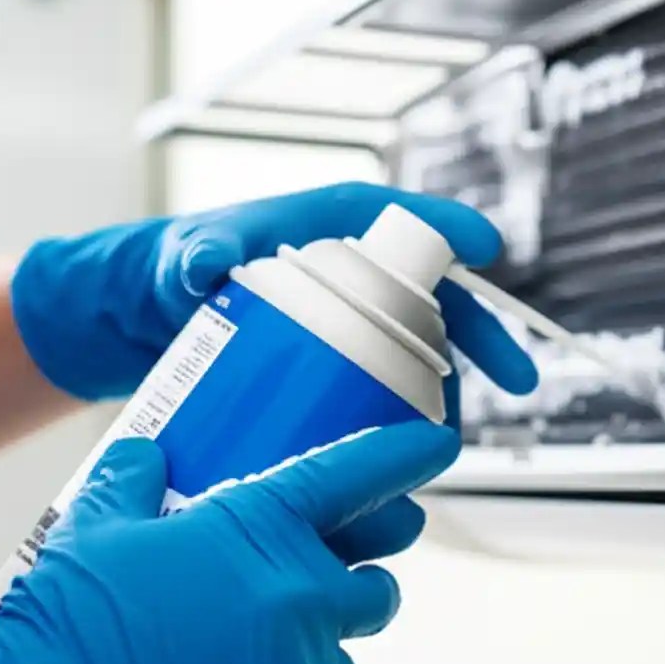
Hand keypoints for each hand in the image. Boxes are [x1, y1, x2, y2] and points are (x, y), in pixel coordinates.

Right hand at [0, 422, 458, 663]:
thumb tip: (146, 454)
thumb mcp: (96, 528)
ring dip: (323, 637)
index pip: (360, 473)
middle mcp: (301, 594)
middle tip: (327, 575)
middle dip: (361, 579)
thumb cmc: (70, 619)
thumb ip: (133, 481)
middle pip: (378, 583)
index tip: (439, 443)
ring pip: (347, 644)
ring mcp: (300, 660)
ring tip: (271, 636)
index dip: (407, 452)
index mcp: (262, 528)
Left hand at [11, 182, 537, 407]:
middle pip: (441, 298)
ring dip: (455, 387)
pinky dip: (410, 406)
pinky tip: (411, 444)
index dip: (456, 232)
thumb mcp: (185, 256)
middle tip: (518, 383)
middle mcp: (358, 268)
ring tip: (459, 437)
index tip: (491, 251)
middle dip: (487, 338)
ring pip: (425, 346)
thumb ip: (197, 255)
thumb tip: (202, 264)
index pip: (413, 219)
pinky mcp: (338, 355)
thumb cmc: (172, 266)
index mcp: (338, 225)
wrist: (146, 312)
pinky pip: (391, 376)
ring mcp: (352, 315)